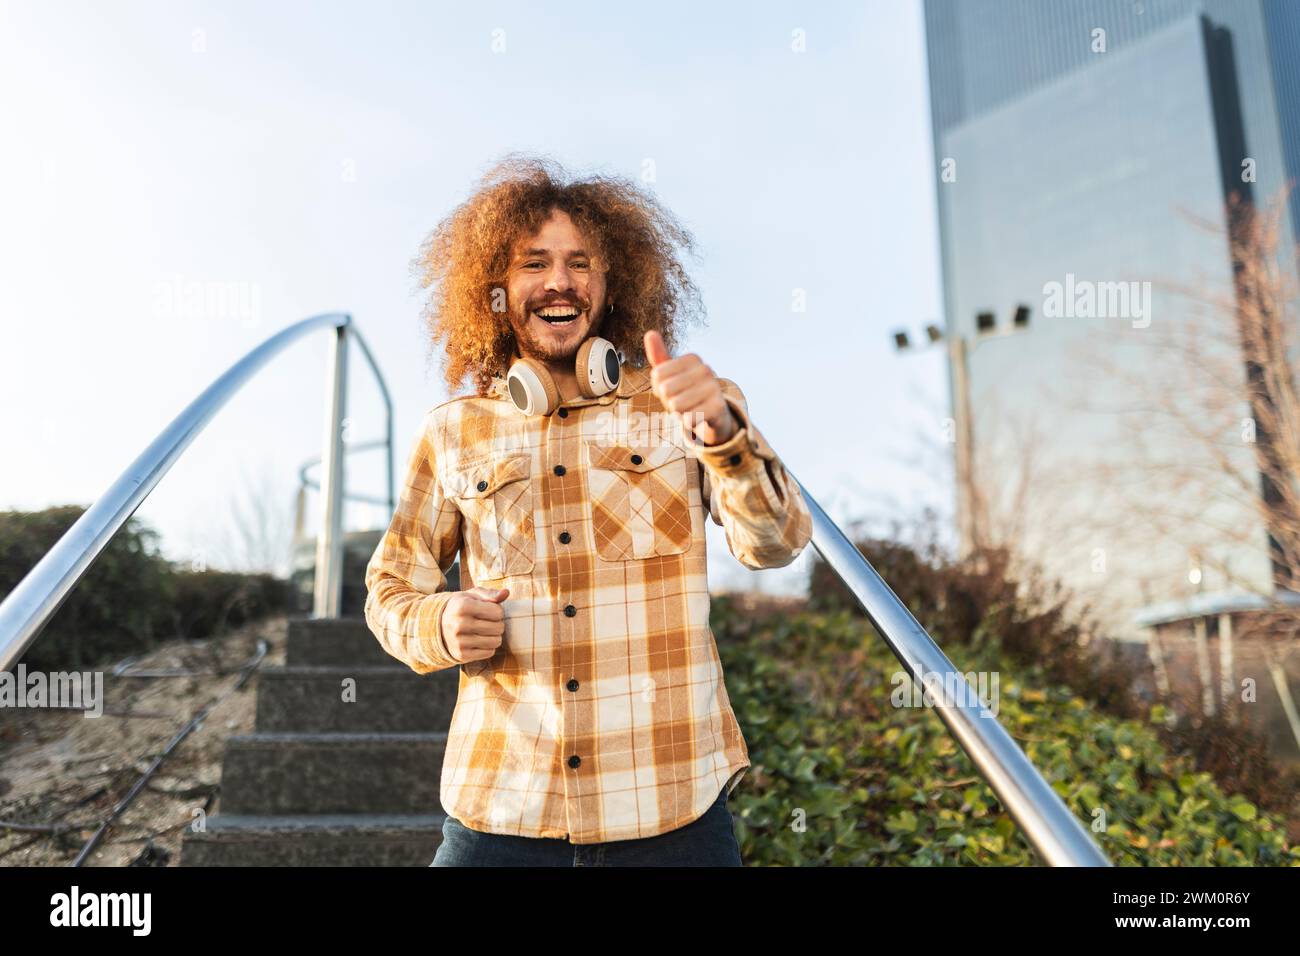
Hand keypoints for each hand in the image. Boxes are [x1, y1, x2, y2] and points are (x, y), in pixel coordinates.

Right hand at [440, 586, 508, 663]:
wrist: (438, 626)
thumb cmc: (461, 607)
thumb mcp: (473, 595)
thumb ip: (490, 593)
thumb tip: (506, 593)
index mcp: (462, 606)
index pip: (498, 612)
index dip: (497, 610)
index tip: (489, 610)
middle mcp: (459, 624)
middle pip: (498, 627)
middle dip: (498, 624)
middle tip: (488, 621)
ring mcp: (459, 641)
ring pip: (495, 641)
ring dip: (495, 636)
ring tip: (485, 631)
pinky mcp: (462, 655)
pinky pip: (489, 653)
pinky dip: (488, 647)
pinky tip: (480, 640)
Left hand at [644, 330, 736, 445]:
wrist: (714, 414)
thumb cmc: (687, 392)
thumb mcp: (671, 374)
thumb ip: (659, 356)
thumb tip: (650, 333)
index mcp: (693, 358)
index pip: (656, 375)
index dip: (658, 387)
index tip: (672, 389)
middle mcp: (706, 369)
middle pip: (665, 389)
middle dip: (668, 401)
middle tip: (681, 401)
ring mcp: (714, 387)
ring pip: (675, 405)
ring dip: (678, 413)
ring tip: (689, 409)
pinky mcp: (719, 407)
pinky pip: (688, 418)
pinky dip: (688, 422)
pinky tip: (697, 418)